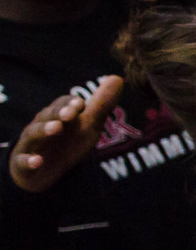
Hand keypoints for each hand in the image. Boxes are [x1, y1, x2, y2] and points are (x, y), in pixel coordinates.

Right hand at [10, 77, 121, 192]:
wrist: (42, 172)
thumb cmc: (67, 143)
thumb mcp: (87, 126)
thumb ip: (101, 105)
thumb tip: (118, 77)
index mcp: (57, 115)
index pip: (63, 105)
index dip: (71, 104)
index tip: (81, 103)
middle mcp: (41, 126)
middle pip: (47, 116)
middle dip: (58, 113)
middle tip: (70, 114)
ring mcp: (30, 145)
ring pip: (33, 134)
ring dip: (44, 130)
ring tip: (56, 129)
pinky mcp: (23, 164)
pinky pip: (24, 162)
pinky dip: (29, 161)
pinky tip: (37, 162)